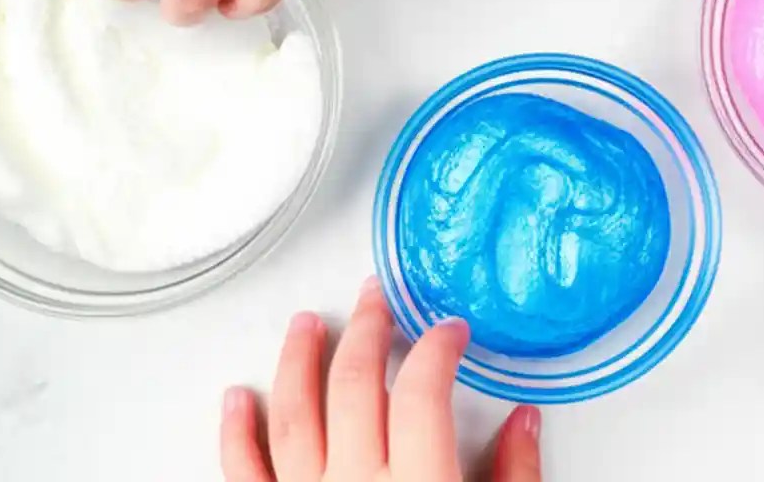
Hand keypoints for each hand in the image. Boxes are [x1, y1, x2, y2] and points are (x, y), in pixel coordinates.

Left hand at [220, 278, 542, 481]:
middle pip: (354, 384)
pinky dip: (237, 431)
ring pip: (294, 414)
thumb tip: (526, 422)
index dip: (437, 349)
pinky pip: (245, 470)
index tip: (449, 330)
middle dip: (367, 330)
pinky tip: (238, 399)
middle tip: (376, 298)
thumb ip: (514, 477)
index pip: (423, 392)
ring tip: (305, 323)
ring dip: (299, 361)